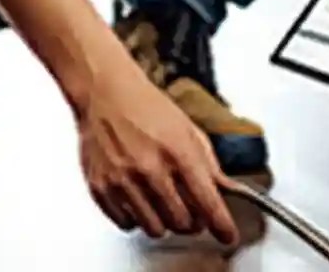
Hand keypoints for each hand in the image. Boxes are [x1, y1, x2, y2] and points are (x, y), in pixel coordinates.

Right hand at [78, 60, 238, 243]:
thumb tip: (225, 189)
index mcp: (178, 152)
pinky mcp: (101, 188)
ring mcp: (123, 181)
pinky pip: (126, 223)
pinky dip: (138, 219)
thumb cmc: (147, 106)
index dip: (222, 225)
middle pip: (182, 222)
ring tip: (167, 207)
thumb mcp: (189, 130)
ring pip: (155, 228)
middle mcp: (150, 169)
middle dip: (194, 222)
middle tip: (195, 214)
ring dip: (166, 223)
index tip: (227, 234)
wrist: (106, 93)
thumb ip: (208, 163)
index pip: (208, 202)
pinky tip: (142, 203)